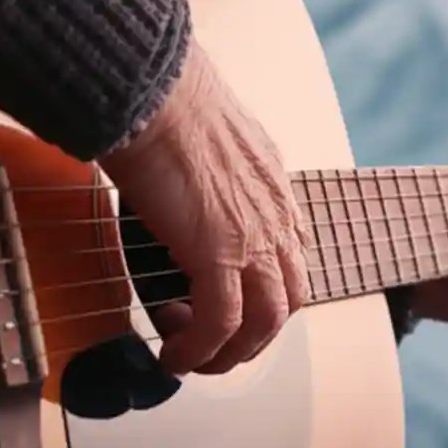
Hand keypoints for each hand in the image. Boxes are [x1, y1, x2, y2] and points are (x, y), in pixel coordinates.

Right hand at [98, 37, 310, 374]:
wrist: (154, 88)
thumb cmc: (163, 97)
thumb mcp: (203, 133)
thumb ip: (205, 162)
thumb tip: (169, 172)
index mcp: (272, 182)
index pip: (292, 252)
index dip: (267, 289)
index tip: (233, 302)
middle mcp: (274, 212)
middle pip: (289, 298)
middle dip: (254, 335)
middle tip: (214, 345)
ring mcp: (254, 236)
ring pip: (265, 322)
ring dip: (231, 352)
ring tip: (193, 359)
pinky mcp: (221, 253)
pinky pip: (220, 323)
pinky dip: (199, 348)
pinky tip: (173, 353)